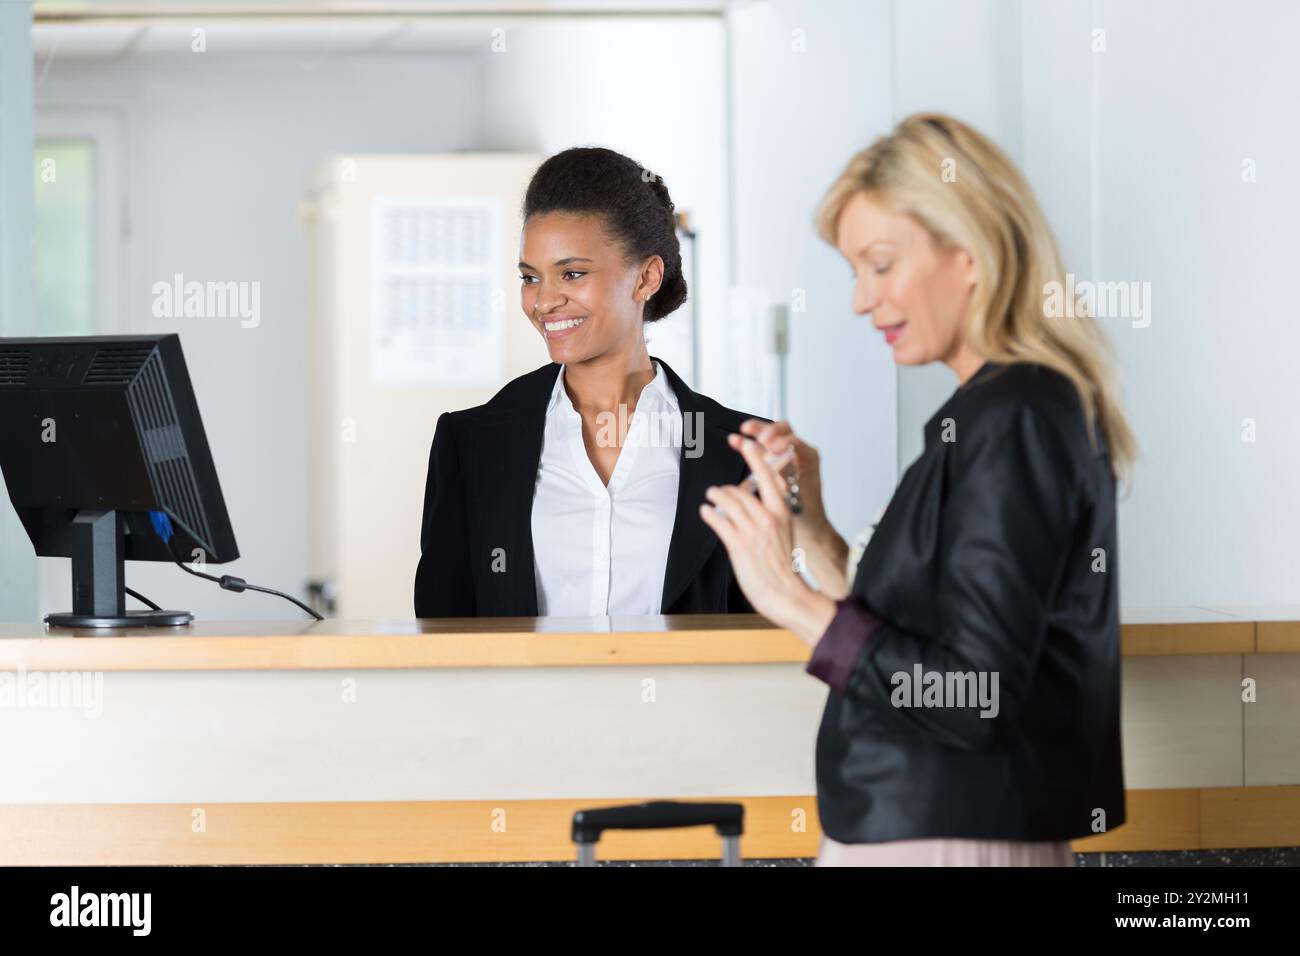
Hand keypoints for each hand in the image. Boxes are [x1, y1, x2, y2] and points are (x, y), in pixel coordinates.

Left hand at [728, 419, 850, 600]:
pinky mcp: (738, 544)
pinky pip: (719, 521)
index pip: (768, 476)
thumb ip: (769, 515)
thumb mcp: (783, 532)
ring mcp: (753, 530)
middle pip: (741, 491)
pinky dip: (710, 514)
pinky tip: (706, 511)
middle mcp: (767, 517)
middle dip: (725, 488)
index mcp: (781, 511)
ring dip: (716, 496)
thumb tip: (752, 503)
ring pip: (728, 503)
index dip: (755, 456)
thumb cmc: (783, 565)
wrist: (785, 592)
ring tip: (710, 496)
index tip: (746, 441)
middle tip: (717, 489)